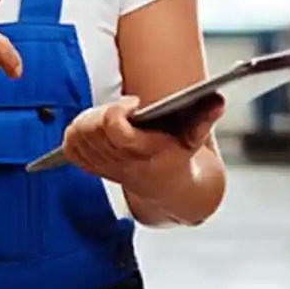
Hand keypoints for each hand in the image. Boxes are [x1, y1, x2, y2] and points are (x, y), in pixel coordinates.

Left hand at [60, 94, 224, 198]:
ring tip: (109, 117)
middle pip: (92, 128)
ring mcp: (104, 167)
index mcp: (144, 153)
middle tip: (122, 109)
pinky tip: (93, 129)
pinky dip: (77, 134)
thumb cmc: (178, 157)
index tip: (135, 104)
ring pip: (79, 136)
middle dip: (104, 112)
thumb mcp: (193, 139)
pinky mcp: (92, 167)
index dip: (118, 110)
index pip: (114, 127)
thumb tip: (218, 99)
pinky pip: (71, 148)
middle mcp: (120, 163)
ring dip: (89, 121)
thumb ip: (204, 118)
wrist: (165, 189)